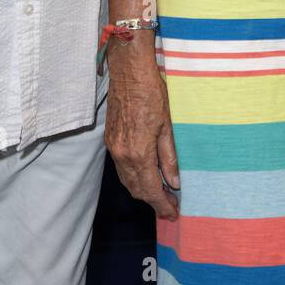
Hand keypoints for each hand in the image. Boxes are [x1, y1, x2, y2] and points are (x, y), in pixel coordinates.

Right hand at [105, 38, 179, 219]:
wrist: (128, 72)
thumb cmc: (152, 93)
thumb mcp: (168, 126)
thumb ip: (169, 157)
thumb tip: (174, 182)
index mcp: (138, 153)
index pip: (151, 189)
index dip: (163, 204)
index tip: (174, 213)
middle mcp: (122, 154)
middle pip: (137, 189)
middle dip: (153, 201)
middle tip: (170, 206)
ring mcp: (114, 147)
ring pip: (127, 180)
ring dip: (143, 191)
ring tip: (161, 194)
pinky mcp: (110, 139)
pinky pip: (121, 168)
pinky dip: (134, 177)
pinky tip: (146, 175)